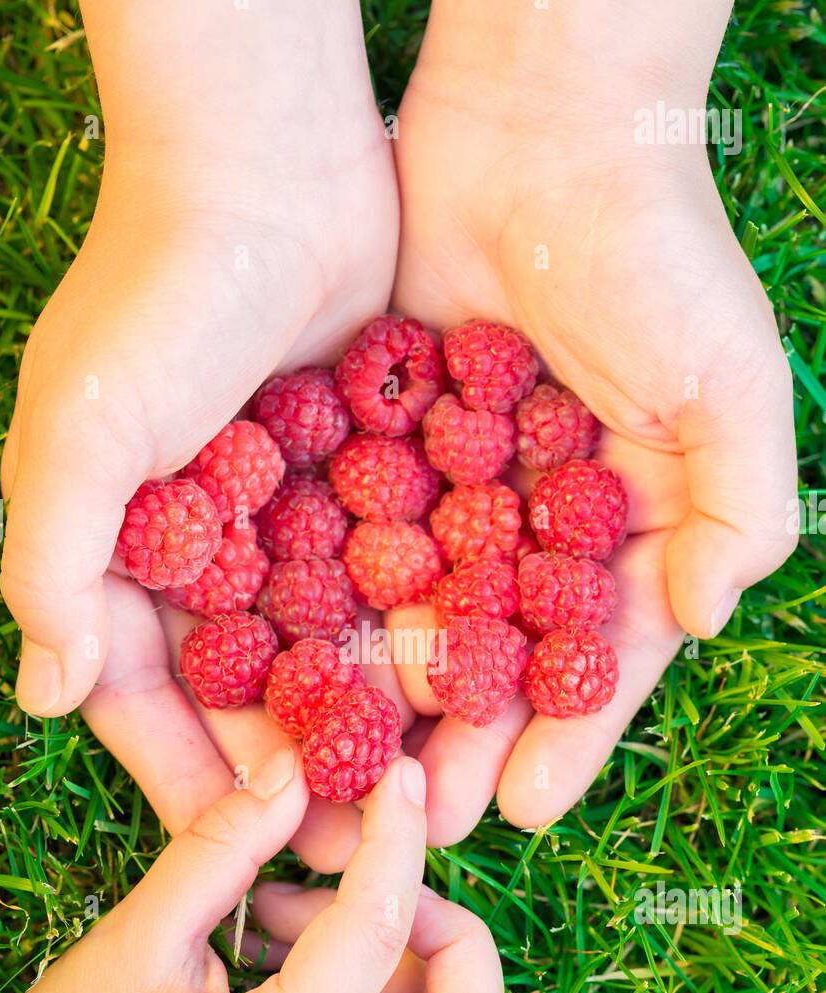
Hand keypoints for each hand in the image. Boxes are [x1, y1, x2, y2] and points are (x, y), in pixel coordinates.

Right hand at [0, 0, 404, 868]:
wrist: (268, 166)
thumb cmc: (154, 295)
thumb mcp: (80, 432)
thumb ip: (56, 565)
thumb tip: (45, 697)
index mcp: (124, 555)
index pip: (152, 699)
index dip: (194, 778)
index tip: (252, 850)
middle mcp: (207, 551)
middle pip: (248, 692)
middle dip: (297, 773)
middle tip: (353, 849)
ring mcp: (289, 520)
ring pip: (327, 650)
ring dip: (367, 724)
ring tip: (419, 795)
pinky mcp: (363, 480)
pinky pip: (390, 581)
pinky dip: (418, 636)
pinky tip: (464, 696)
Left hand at [388, 0, 796, 841]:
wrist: (543, 132)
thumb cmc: (655, 257)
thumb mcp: (731, 383)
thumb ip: (740, 510)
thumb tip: (704, 622)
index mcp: (631, 529)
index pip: (597, 660)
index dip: (563, 739)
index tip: (520, 808)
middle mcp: (542, 526)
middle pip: (499, 660)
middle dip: (464, 739)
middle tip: (418, 817)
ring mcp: (460, 492)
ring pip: (421, 617)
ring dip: (388, 694)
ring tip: (346, 770)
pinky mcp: (386, 447)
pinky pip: (358, 539)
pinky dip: (332, 599)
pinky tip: (295, 661)